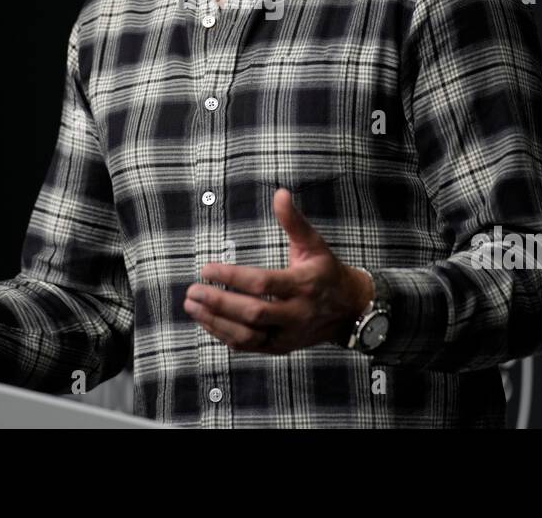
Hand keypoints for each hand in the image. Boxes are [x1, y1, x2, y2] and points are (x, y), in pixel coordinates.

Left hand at [183, 188, 373, 353]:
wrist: (349, 309)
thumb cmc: (326, 271)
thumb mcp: (314, 243)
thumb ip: (293, 221)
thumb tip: (280, 193)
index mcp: (304, 284)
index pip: (263, 283)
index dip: (232, 278)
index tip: (206, 269)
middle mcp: (297, 313)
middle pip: (253, 313)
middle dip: (219, 303)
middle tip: (192, 290)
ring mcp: (288, 334)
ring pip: (248, 335)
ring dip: (216, 322)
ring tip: (191, 305)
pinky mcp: (280, 347)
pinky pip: (248, 345)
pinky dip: (224, 334)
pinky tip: (206, 319)